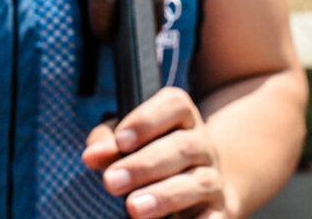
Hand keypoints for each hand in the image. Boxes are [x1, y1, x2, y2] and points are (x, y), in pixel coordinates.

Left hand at [81, 86, 230, 218]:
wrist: (198, 191)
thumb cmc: (150, 158)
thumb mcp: (127, 142)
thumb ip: (107, 143)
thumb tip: (92, 155)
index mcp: (182, 119)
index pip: (175, 104)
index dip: (147, 120)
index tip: (120, 141)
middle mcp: (202, 145)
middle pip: (182, 147)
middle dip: (144, 165)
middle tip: (111, 182)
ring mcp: (213, 178)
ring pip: (199, 182)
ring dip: (164, 196)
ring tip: (133, 208)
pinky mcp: (219, 211)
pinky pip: (213, 217)